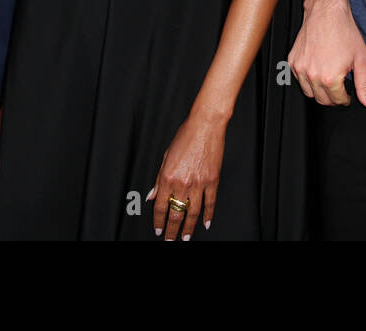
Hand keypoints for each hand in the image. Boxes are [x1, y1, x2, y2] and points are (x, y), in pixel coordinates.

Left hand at [147, 114, 226, 240]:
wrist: (205, 126)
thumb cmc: (185, 136)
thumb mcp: (166, 156)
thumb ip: (159, 179)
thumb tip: (153, 195)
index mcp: (167, 177)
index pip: (161, 206)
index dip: (159, 221)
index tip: (158, 229)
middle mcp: (182, 183)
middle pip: (176, 213)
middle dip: (172, 230)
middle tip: (170, 240)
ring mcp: (198, 184)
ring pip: (193, 213)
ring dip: (188, 228)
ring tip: (185, 238)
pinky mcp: (212, 181)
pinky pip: (210, 203)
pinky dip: (208, 216)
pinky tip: (206, 224)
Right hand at [288, 0, 365, 107]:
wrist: (326, 12)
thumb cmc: (344, 32)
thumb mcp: (362, 59)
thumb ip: (365, 84)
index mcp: (330, 78)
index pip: (338, 101)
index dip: (346, 99)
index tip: (348, 95)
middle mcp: (313, 76)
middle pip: (322, 100)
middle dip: (333, 98)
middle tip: (340, 89)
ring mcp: (300, 69)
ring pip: (309, 93)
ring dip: (319, 91)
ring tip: (329, 81)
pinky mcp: (292, 61)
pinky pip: (299, 79)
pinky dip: (307, 80)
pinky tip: (318, 70)